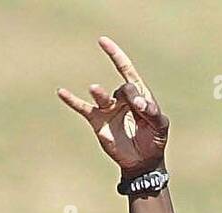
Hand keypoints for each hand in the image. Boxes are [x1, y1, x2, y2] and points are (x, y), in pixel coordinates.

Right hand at [58, 37, 168, 173]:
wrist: (143, 161)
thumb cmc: (154, 140)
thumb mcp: (160, 126)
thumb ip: (153, 112)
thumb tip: (139, 103)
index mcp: (138, 94)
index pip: (127, 70)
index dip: (116, 55)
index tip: (102, 41)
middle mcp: (121, 98)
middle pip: (122, 89)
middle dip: (130, 96)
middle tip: (139, 108)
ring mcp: (108, 109)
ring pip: (102, 97)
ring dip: (99, 93)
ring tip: (94, 89)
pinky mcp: (98, 122)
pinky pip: (83, 108)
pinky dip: (72, 101)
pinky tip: (61, 92)